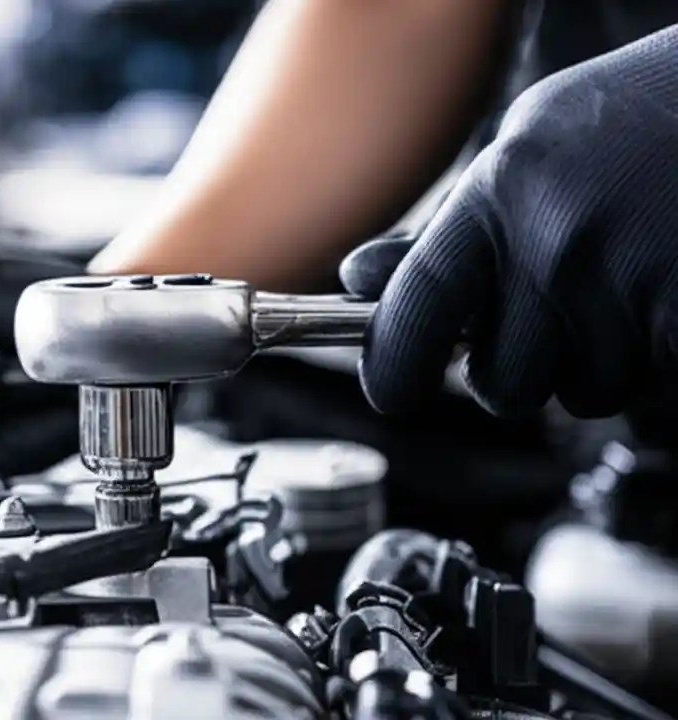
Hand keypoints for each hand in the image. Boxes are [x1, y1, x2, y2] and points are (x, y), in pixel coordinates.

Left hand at [341, 27, 677, 416]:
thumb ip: (447, 225)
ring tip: (623, 284)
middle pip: (501, 383)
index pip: (416, 305)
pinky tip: (659, 294)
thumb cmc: (636, 120)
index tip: (389, 389)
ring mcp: (630, 285)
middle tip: (545, 321)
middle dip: (516, 371)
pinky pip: (648, 384)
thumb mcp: (527, 146)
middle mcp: (558, 244)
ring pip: (582, 392)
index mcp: (501, 194)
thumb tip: (360, 280)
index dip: (392, 363)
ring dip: (595, 362)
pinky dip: (651, 358)